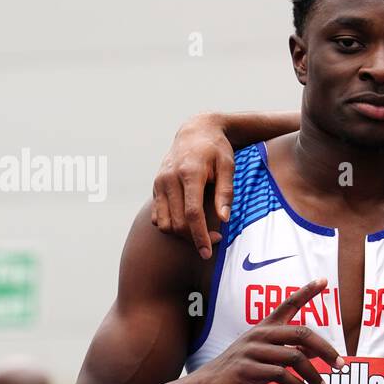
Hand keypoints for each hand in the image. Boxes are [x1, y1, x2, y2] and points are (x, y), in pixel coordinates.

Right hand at [152, 113, 236, 259]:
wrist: (195, 132)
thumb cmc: (216, 149)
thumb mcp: (228, 166)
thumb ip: (225, 192)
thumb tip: (224, 219)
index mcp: (189, 173)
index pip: (192, 213)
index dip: (199, 235)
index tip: (208, 252)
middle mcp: (169, 179)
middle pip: (177, 222)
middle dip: (194, 238)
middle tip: (215, 239)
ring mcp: (159, 183)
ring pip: (163, 223)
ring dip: (181, 235)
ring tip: (201, 233)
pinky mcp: (155, 188)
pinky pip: (157, 216)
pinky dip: (170, 226)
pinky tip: (188, 223)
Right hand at [192, 279, 345, 383]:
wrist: (210, 383)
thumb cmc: (244, 368)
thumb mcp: (269, 356)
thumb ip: (291, 350)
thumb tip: (318, 351)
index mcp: (266, 327)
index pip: (289, 304)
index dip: (307, 292)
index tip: (324, 281)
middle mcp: (260, 334)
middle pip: (302, 333)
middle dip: (326, 349)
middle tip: (341, 365)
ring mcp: (252, 351)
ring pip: (294, 356)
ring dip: (312, 374)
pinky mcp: (247, 369)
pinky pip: (279, 374)